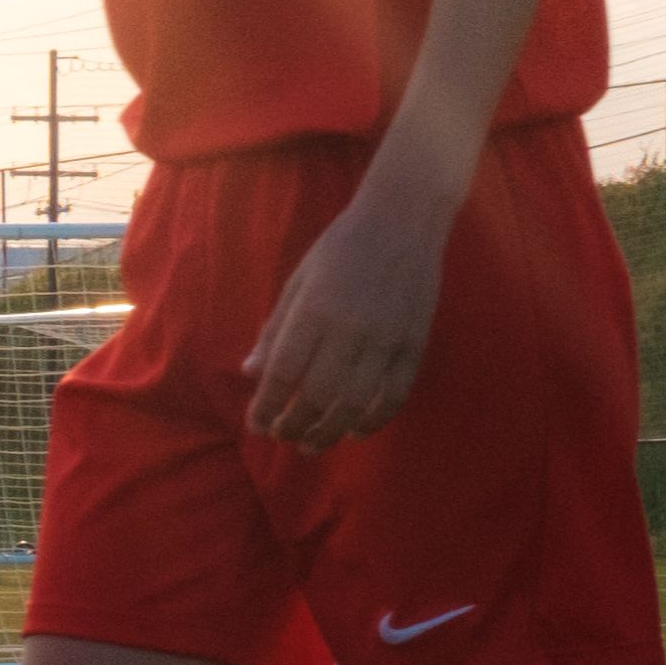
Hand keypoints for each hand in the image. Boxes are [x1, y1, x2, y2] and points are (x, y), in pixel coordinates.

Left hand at [238, 169, 452, 449]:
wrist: (402, 221)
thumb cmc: (340, 247)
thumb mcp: (298, 280)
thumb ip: (276, 329)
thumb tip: (250, 372)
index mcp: (314, 311)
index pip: (283, 373)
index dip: (267, 406)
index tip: (257, 424)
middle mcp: (350, 329)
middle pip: (318, 397)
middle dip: (295, 425)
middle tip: (283, 437)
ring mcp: (387, 339)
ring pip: (355, 403)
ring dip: (330, 432)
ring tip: (312, 444)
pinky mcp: (415, 343)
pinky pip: (394, 394)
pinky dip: (374, 419)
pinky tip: (355, 430)